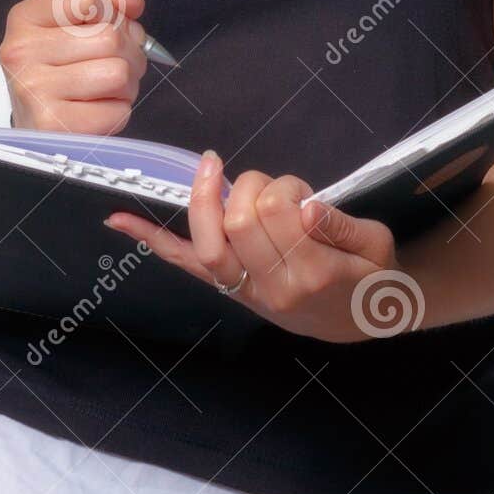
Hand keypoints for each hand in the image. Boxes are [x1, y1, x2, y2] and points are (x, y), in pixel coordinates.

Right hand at [0, 0, 148, 133]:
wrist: (36, 127)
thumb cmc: (60, 73)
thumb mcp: (75, 26)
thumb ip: (109, 3)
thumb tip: (131, 1)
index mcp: (25, 19)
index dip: (109, 12)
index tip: (100, 26)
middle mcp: (22, 51)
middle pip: (111, 37)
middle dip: (128, 52)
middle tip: (113, 63)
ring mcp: (34, 89)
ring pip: (118, 73)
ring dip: (126, 84)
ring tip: (106, 88)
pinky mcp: (52, 124)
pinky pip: (117, 111)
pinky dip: (118, 112)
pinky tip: (97, 110)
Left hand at [104, 152, 419, 343]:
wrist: (362, 318)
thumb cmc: (372, 274)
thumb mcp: (375, 244)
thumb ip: (340, 224)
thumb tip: (303, 205)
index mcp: (314, 274)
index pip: (280, 212)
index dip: (286, 188)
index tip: (301, 193)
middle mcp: (273, 289)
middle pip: (240, 219)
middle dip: (253, 186)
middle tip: (274, 188)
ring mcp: (245, 292)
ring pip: (208, 240)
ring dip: (214, 198)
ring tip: (225, 176)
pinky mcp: (229, 289)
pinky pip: (185, 264)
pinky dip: (151, 239)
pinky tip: (117, 219)